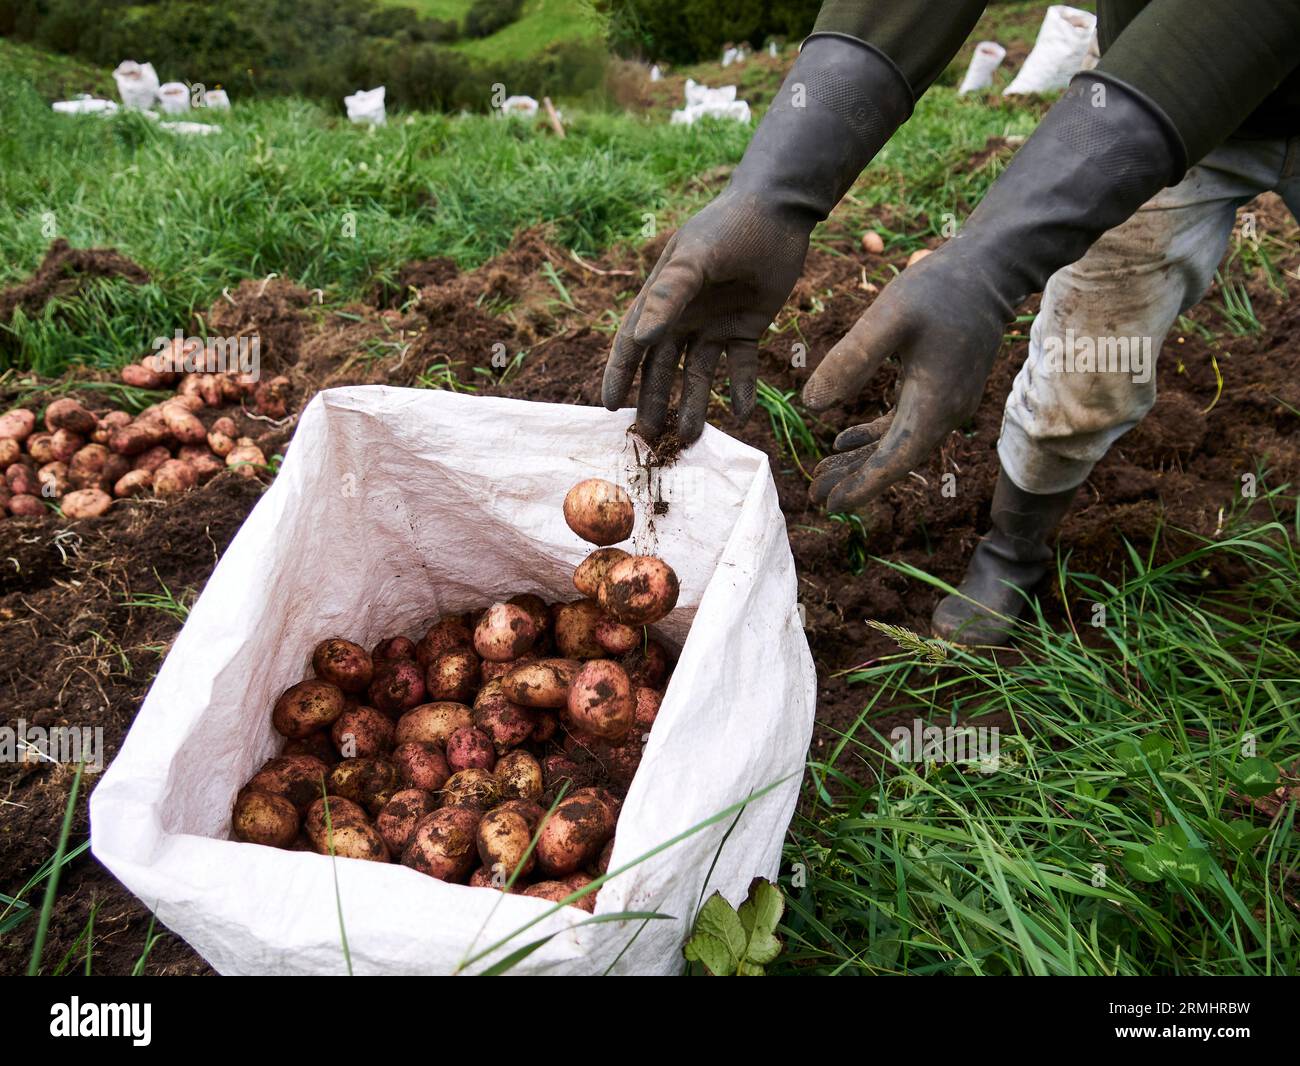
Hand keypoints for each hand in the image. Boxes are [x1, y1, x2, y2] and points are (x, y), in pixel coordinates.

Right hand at [601, 190, 810, 441]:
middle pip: (662, 369)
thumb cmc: (726, 229)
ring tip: (691, 437)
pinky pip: (741, 367)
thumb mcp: (694, 259)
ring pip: (698, 375)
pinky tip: (743, 413)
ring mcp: (714, 326)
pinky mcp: (745, 329)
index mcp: (660, 300)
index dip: (619, 374)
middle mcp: (682, 318)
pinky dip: (742, 390)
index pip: (631, 344)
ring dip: (694, 404)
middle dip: (655, 402)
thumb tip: (638, 340)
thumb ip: (668, 296)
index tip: (609, 406)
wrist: (776, 213)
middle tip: (652, 438)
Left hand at [801, 251, 1006, 512]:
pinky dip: (874, 436)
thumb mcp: (888, 317)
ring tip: (822, 474)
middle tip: (813, 495)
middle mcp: (944, 412)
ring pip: (897, 444)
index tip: (829, 506)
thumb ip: (850, 360)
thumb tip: (812, 406)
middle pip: (894, 459)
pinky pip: (904, 425)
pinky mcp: (941, 388)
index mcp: (933, 404)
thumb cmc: (940, 288)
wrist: (990, 268)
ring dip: (861, 460)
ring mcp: (945, 402)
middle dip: (854, 479)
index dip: (861, 485)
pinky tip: (843, 440)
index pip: (894, 460)